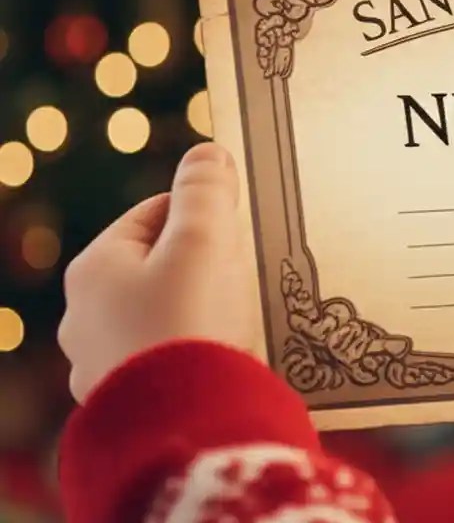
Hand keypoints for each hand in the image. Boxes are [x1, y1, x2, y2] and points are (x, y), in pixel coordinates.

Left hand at [59, 143, 255, 401]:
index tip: (239, 222)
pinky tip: (226, 357)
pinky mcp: (133, 405)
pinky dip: (195, 353)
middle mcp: (85, 319)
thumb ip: (205, 191)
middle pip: (154, 269)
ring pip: (158, 319)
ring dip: (197, 311)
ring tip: (242, 316)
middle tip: (247, 269)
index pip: (151, 215)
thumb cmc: (191, 320)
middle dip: (201, 265)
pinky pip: (168, 363)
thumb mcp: (204, 240)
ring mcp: (104, 367)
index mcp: (94, 269)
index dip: (200, 210)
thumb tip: (206, 152)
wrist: (188, 422)